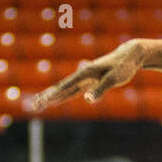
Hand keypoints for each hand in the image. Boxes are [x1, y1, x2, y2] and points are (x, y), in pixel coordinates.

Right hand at [27, 42, 143, 110]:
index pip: (65, 86)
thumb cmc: (123, 67)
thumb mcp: (114, 78)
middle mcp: (81, 75)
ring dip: (51, 97)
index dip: (52, 95)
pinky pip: (72, 91)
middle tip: (32, 106)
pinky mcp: (88, 82)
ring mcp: (84, 79)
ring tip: (38, 104)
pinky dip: (62, 96)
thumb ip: (100, 89)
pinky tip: (54, 100)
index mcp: (85, 73)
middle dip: (45, 97)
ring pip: (64, 90)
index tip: (41, 102)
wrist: (129, 55)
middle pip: (60, 88)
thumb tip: (87, 100)